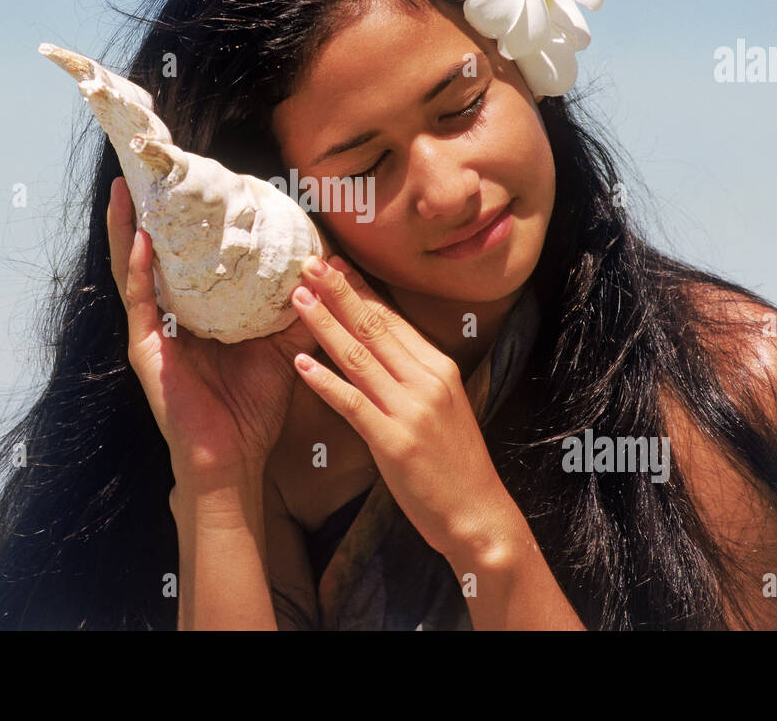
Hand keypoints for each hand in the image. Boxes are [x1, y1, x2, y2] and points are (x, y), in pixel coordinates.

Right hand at [107, 176, 321, 482]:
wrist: (233, 460)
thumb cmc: (252, 409)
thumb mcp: (281, 346)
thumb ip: (298, 308)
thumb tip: (331, 267)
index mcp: (197, 315)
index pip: (187, 259)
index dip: (187, 223)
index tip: (196, 183)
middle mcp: (169, 318)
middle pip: (153, 255)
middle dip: (149, 214)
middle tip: (149, 171)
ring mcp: (152, 333)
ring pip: (133, 268)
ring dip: (128, 228)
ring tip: (127, 187)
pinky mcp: (145, 349)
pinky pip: (139, 300)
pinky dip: (138, 267)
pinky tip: (141, 238)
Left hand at [289, 255, 510, 559]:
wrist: (479, 514)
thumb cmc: (456, 464)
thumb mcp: (443, 407)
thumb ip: (413, 376)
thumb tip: (378, 349)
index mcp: (439, 368)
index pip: (393, 318)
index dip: (360, 289)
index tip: (334, 263)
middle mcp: (427, 380)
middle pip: (375, 326)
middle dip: (339, 291)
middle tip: (308, 262)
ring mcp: (411, 410)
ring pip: (359, 356)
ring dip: (324, 324)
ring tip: (297, 299)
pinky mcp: (394, 441)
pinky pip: (353, 403)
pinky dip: (325, 381)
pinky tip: (300, 364)